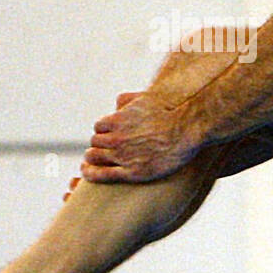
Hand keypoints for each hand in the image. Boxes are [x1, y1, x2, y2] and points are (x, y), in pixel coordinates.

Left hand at [81, 90, 200, 182]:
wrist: (187, 129)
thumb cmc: (172, 112)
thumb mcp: (147, 99)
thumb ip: (129, 100)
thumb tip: (119, 101)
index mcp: (118, 120)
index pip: (99, 127)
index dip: (104, 133)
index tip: (109, 137)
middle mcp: (116, 137)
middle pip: (95, 142)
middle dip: (99, 146)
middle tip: (104, 151)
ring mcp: (122, 155)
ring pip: (94, 157)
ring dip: (94, 158)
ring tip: (95, 162)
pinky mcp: (131, 172)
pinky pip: (101, 174)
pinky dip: (91, 173)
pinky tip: (86, 173)